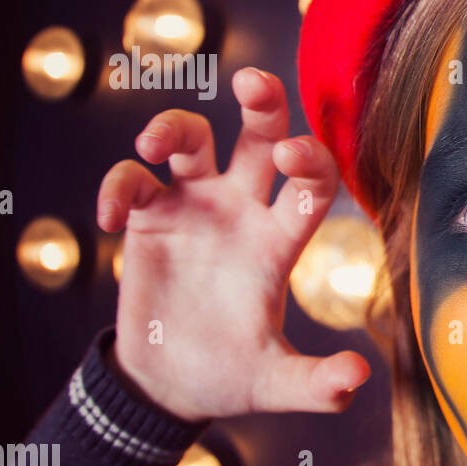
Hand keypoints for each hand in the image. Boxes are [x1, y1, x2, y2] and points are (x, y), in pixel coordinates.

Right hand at [96, 68, 370, 421]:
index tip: (292, 155)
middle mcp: (242, 212)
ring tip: (153, 147)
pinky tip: (108, 216)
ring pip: (192, 141)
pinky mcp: (148, 218)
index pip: (311, 184)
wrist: (171, 385)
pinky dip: (118, 185)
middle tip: (252, 80)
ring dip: (173, 127)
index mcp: (279, 242)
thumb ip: (316, 384)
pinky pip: (133, 181)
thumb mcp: (275, 384)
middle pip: (260, 136)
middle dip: (262, 102)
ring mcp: (194, 209)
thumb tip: (358, 379)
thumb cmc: (230, 377)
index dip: (311, 160)